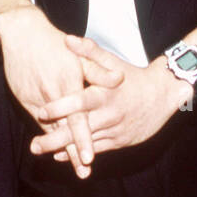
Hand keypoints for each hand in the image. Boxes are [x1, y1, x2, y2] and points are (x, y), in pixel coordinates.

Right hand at [0, 6, 103, 177]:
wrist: (21, 34)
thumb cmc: (53, 43)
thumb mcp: (78, 52)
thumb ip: (99, 68)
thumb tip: (119, 79)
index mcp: (67, 85)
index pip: (77, 119)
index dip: (83, 140)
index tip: (90, 158)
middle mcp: (51, 97)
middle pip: (64, 131)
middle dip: (73, 153)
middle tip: (84, 172)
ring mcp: (36, 100)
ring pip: (51, 129)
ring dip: (60, 148)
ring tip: (74, 167)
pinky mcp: (25, 100)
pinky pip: (39, 123)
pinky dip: (49, 135)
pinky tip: (56, 149)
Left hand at [31, 36, 188, 159]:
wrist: (163, 95)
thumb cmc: (133, 76)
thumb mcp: (112, 62)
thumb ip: (89, 52)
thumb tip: (67, 40)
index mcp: (106, 93)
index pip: (81, 102)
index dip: (61, 108)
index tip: (41, 111)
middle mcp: (110, 114)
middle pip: (80, 130)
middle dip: (55, 139)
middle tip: (33, 145)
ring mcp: (115, 130)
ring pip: (87, 144)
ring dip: (64, 150)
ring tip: (41, 151)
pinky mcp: (120, 142)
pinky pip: (97, 150)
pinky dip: (78, 154)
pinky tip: (60, 156)